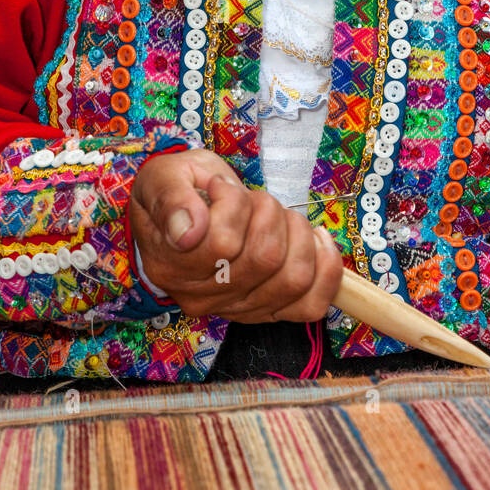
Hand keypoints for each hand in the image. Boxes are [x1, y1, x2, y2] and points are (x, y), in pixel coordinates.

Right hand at [129, 149, 343, 322]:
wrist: (186, 212)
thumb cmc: (177, 190)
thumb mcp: (163, 178)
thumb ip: (171, 199)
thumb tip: (189, 231)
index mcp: (170, 266)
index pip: (222, 243)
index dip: (234, 203)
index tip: (220, 186)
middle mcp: (202, 297)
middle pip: (265, 259)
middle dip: (271, 212)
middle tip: (253, 199)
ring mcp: (237, 308)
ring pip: (293, 278)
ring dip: (298, 234)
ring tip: (278, 216)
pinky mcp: (267, 311)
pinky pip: (311, 305)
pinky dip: (325, 267)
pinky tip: (315, 238)